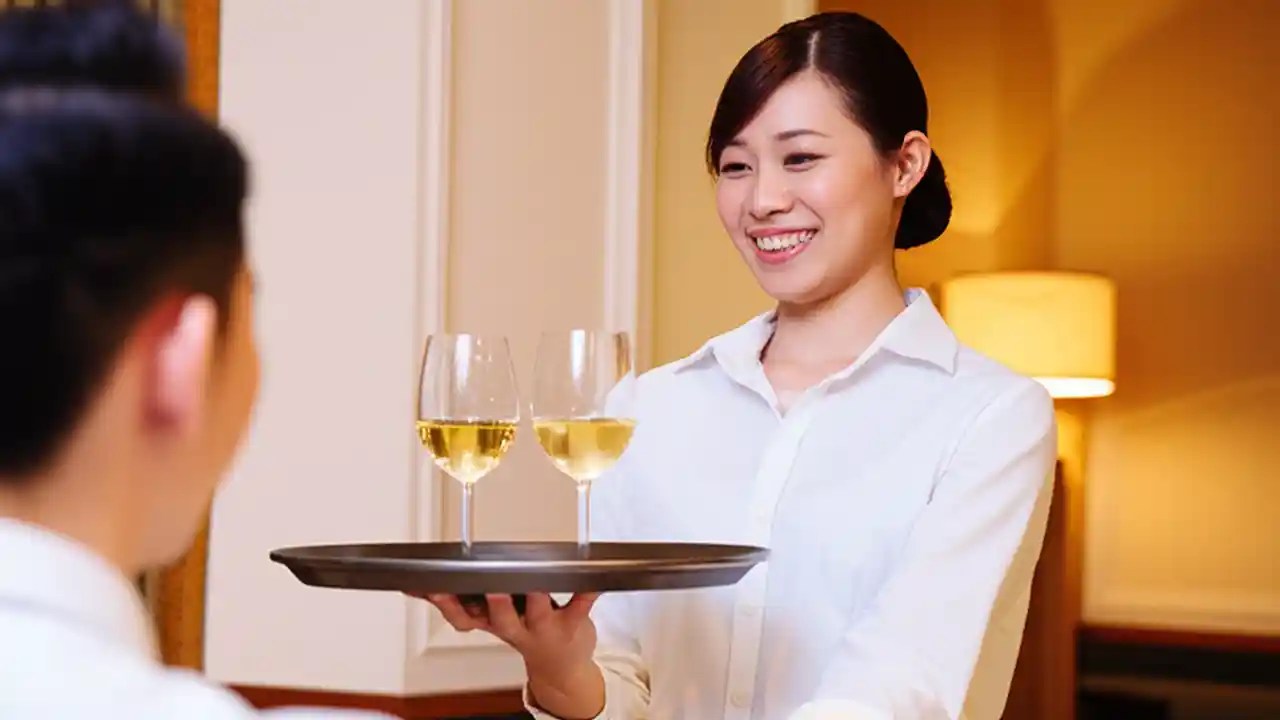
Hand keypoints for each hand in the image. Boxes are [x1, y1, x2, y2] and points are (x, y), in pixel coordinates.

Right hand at [415, 592, 604, 717]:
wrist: (561, 668)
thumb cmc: (524, 633)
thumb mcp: (486, 622)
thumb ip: (456, 602)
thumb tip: (417, 586)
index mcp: (493, 623)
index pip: (464, 617)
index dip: (447, 604)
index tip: (433, 587)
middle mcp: (518, 628)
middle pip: (502, 619)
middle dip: (495, 604)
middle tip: (489, 587)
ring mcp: (545, 627)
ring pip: (539, 611)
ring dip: (536, 598)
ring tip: (535, 581)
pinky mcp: (573, 622)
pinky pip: (581, 606)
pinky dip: (587, 592)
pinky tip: (591, 580)